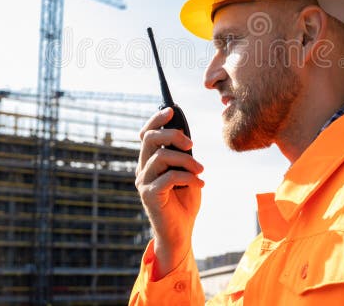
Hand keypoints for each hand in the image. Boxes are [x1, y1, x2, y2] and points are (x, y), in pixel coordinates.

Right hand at [135, 107, 203, 278]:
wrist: (180, 233)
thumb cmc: (184, 202)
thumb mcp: (186, 172)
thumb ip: (182, 155)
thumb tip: (185, 135)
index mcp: (149, 162)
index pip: (146, 134)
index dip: (156, 120)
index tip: (171, 110)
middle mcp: (142, 169)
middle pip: (150, 139)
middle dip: (173, 135)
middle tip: (192, 145)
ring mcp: (143, 182)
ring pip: (162, 156)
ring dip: (187, 160)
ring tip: (201, 170)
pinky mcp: (150, 195)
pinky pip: (170, 176)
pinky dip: (189, 177)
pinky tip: (200, 184)